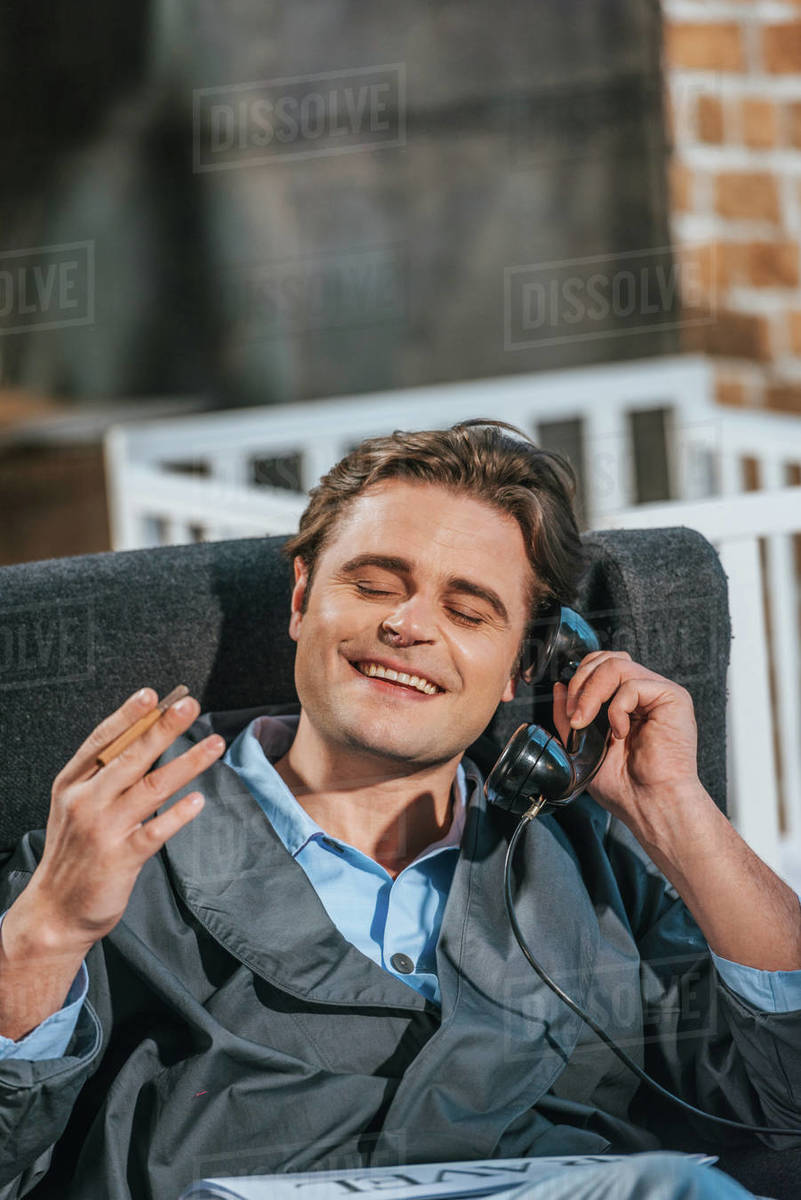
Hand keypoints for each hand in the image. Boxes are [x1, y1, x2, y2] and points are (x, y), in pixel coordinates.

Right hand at [18, 687, 224, 952]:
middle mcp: (86, 801)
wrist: (54, 912)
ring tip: (214, 745)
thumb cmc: (73, 853)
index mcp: (72, 783)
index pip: (102, 741)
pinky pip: (155, 831)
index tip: (152, 695)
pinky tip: (198, 801)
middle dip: (163, 728)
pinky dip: (178, 814)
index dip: (128, 716)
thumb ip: (104, 775)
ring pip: (151, 787)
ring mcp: (103, 829)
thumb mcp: (76, 806)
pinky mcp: (120, 858)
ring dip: (187, 763)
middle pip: (130, 757)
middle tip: (190, 706)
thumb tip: (144, 737)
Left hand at [552, 652, 700, 830]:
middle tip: (574, 716)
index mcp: (628, 702)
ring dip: (591, 693)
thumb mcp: (583, 746)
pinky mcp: (674, 698)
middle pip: (606, 659)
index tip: (569, 713)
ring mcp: (660, 693)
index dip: (579, 679)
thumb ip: (570, 715)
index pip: (601, 665)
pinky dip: (616, 708)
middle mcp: (646, 693)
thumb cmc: (624, 786)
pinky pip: (633, 684)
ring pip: (616, 665)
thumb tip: (560, 686)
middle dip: (581, 682)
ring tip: (586, 721)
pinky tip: (620, 732)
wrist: (650, 805)